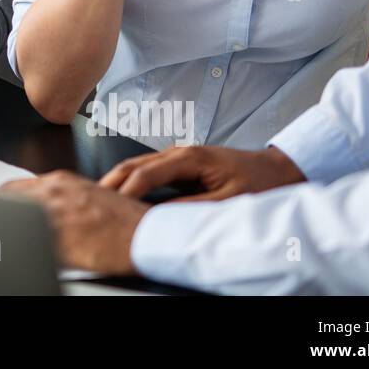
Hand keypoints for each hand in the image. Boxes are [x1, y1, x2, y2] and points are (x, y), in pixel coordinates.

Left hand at [0, 170, 148, 272]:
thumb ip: (61, 198)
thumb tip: (41, 207)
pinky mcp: (61, 243)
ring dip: (9, 233)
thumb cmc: (125, 219)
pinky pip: (32, 246)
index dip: (1, 201)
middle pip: (7, 201)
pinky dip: (24, 251)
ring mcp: (56, 218)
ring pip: (16, 222)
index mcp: (61, 182)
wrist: (146, 234)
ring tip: (5, 245)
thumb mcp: (88, 196)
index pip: (13, 188)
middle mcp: (54, 194)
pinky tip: (25, 256)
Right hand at [100, 145, 305, 201]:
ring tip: (99, 198)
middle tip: (91, 200)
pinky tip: (122, 193)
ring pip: (138, 165)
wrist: (277, 170)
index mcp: (190, 157)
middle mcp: (180, 151)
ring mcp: (179, 155)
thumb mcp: (227, 201)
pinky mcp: (180, 164)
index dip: (126, 191)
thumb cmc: (258, 183)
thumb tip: (159, 216)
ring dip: (118, 180)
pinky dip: (131, 180)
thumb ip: (192, 207)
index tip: (110, 207)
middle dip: (111, 182)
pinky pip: (148, 170)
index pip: (146, 172)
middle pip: (134, 164)